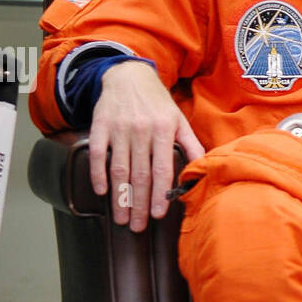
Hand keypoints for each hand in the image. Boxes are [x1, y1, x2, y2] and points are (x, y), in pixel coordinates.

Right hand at [88, 60, 204, 230]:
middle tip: (137, 227)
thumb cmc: (157, 102)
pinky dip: (98, 174)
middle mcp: (141, 131)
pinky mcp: (100, 126)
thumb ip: (190, 143)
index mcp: (163, 130)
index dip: (160, 193)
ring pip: (119, 169)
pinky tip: (101, 192)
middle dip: (139, 204)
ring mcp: (119, 129)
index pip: (162, 169)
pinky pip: (99, 154)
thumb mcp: (178, 119)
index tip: (158, 214)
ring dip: (119, 197)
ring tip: (121, 218)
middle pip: (140, 175)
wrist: (129, 74)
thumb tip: (203, 167)